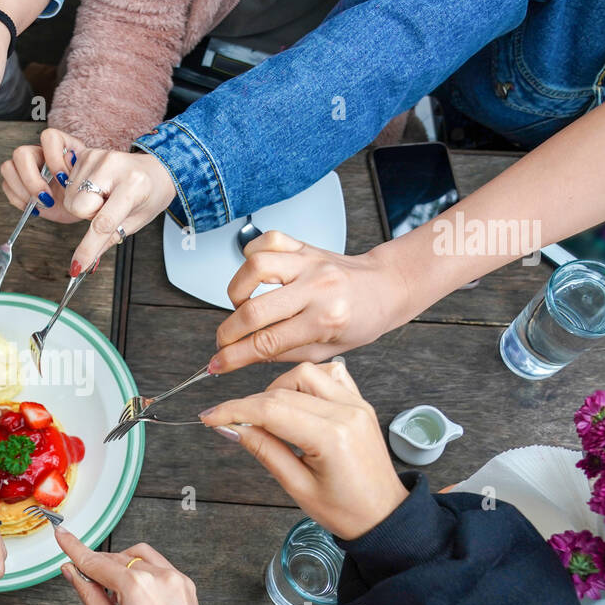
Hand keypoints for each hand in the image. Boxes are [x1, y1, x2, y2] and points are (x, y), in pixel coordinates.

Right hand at [2, 128, 175, 274]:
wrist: (156, 169)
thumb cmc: (149, 194)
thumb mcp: (136, 221)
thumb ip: (108, 240)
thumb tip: (85, 263)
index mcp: (133, 185)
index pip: (103, 223)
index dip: (87, 248)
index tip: (77, 266)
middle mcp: (113, 165)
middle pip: (78, 206)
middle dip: (89, 215)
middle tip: (107, 209)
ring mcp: (97, 156)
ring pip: (70, 197)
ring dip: (85, 203)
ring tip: (104, 196)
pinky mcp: (86, 153)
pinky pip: (69, 184)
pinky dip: (80, 192)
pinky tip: (97, 188)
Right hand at [53, 527, 221, 604]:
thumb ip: (91, 597)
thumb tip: (74, 574)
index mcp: (139, 588)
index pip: (97, 562)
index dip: (75, 548)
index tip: (62, 535)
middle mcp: (162, 578)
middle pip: (117, 560)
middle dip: (98, 567)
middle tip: (83, 582)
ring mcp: (179, 582)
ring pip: (139, 559)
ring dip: (121, 568)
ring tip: (112, 597)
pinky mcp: (188, 589)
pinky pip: (159, 568)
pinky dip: (141, 573)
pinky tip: (133, 597)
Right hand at [199, 362, 407, 538]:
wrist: (384, 515)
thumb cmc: (346, 510)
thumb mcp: (297, 486)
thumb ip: (264, 450)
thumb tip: (231, 427)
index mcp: (332, 436)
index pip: (271, 410)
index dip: (234, 410)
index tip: (211, 416)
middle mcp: (346, 412)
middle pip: (283, 390)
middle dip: (250, 403)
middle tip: (232, 423)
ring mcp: (356, 404)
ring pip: (305, 373)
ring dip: (278, 388)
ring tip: (268, 416)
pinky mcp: (359, 403)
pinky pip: (329, 375)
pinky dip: (306, 382)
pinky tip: (296, 401)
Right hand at [210, 231, 410, 371]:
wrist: (386, 287)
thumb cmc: (362, 320)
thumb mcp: (326, 351)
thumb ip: (282, 353)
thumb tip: (243, 355)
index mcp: (327, 319)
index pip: (267, 342)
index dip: (234, 357)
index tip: (217, 364)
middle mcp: (317, 286)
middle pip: (254, 310)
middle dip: (228, 332)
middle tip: (224, 341)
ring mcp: (310, 262)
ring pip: (255, 266)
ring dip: (237, 290)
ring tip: (241, 305)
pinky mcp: (305, 246)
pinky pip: (268, 240)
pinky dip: (251, 255)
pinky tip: (254, 274)